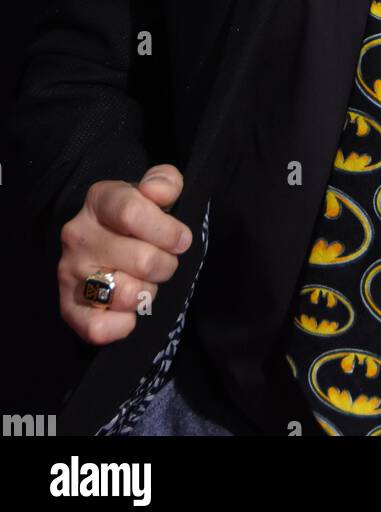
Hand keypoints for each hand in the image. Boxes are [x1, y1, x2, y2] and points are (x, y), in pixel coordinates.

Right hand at [58, 163, 191, 344]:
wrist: (104, 242)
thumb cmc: (137, 218)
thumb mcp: (154, 191)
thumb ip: (165, 182)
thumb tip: (158, 192)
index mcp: (99, 200)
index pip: (133, 212)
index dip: (167, 230)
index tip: (182, 239)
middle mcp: (78, 235)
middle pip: (142, 259)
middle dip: (166, 265)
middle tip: (163, 262)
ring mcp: (70, 272)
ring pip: (126, 294)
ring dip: (147, 293)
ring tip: (144, 281)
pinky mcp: (68, 308)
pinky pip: (99, 329)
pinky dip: (123, 325)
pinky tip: (130, 310)